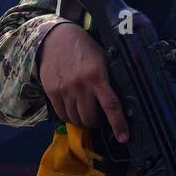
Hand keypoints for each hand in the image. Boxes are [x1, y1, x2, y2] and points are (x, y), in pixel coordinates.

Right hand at [38, 23, 128, 141]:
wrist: (56, 37)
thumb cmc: (84, 47)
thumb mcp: (102, 58)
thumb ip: (108, 78)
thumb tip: (121, 99)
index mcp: (97, 76)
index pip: (111, 105)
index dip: (118, 124)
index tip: (123, 137)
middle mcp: (80, 85)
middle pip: (90, 118)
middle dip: (96, 123)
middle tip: (98, 118)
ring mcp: (64, 90)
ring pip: (75, 119)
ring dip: (82, 121)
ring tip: (84, 113)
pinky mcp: (51, 92)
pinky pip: (62, 114)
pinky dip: (69, 116)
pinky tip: (72, 109)